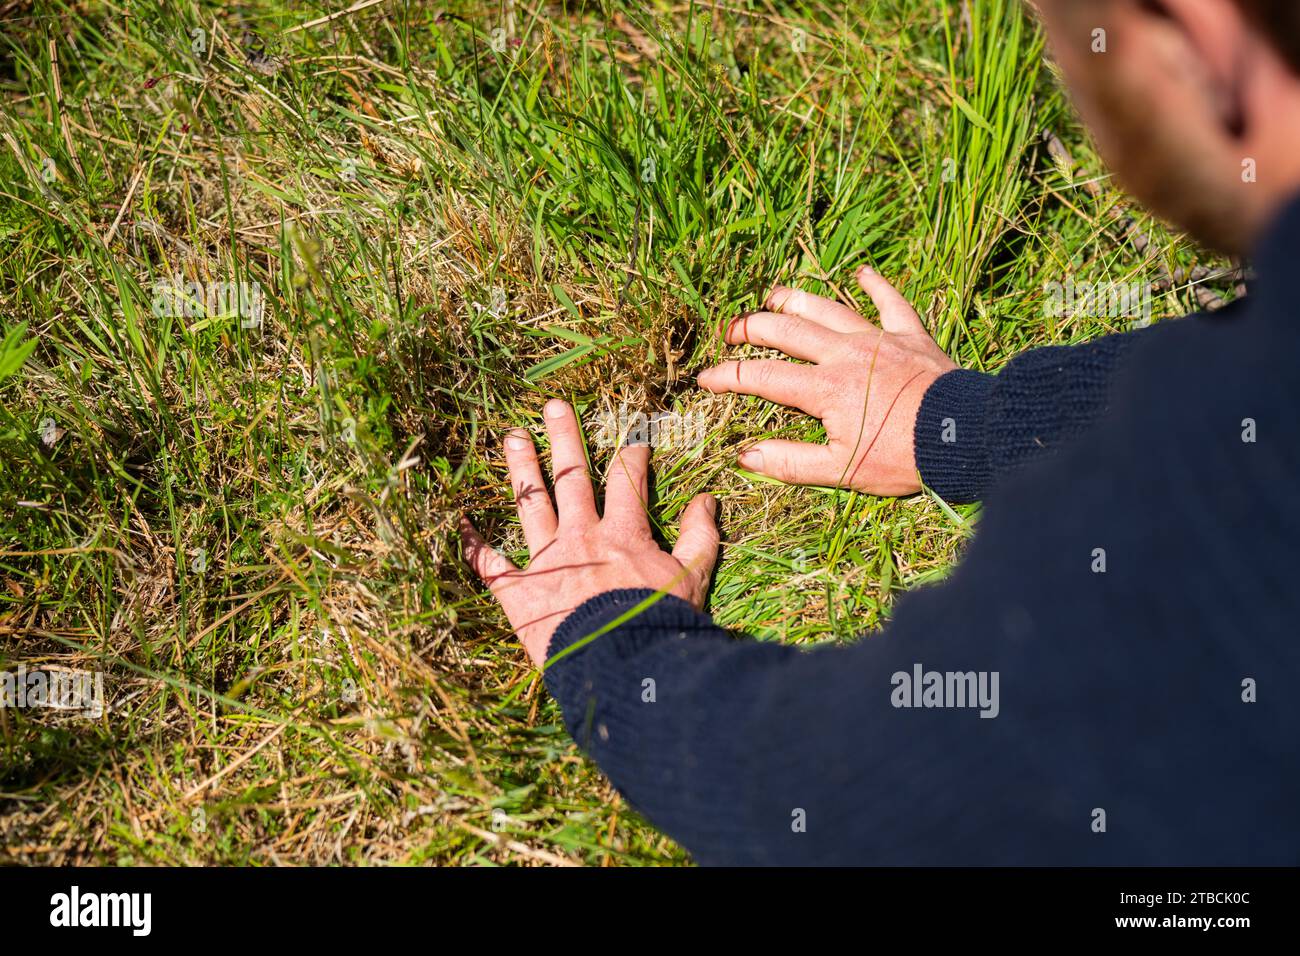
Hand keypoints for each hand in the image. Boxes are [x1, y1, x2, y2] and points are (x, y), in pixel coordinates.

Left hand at [460, 399, 720, 665]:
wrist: (622, 666)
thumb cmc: (660, 624)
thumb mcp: (692, 577)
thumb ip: (701, 536)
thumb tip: (708, 498)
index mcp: (623, 532)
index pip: (628, 480)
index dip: (632, 454)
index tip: (634, 434)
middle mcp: (581, 536)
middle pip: (572, 478)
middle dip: (565, 439)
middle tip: (554, 407)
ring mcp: (546, 560)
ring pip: (531, 504)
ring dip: (522, 469)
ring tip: (513, 437)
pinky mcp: (518, 591)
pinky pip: (491, 564)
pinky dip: (476, 545)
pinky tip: (463, 522)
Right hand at [697, 266, 956, 495]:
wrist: (962, 435)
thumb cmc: (902, 458)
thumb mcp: (841, 469)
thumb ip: (790, 462)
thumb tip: (746, 456)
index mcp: (823, 389)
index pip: (763, 377)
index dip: (728, 376)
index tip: (704, 378)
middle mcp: (844, 354)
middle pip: (787, 332)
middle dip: (752, 328)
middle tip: (732, 331)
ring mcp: (878, 340)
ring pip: (828, 310)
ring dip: (797, 301)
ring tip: (773, 297)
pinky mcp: (911, 335)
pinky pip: (890, 302)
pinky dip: (875, 286)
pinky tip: (861, 273)